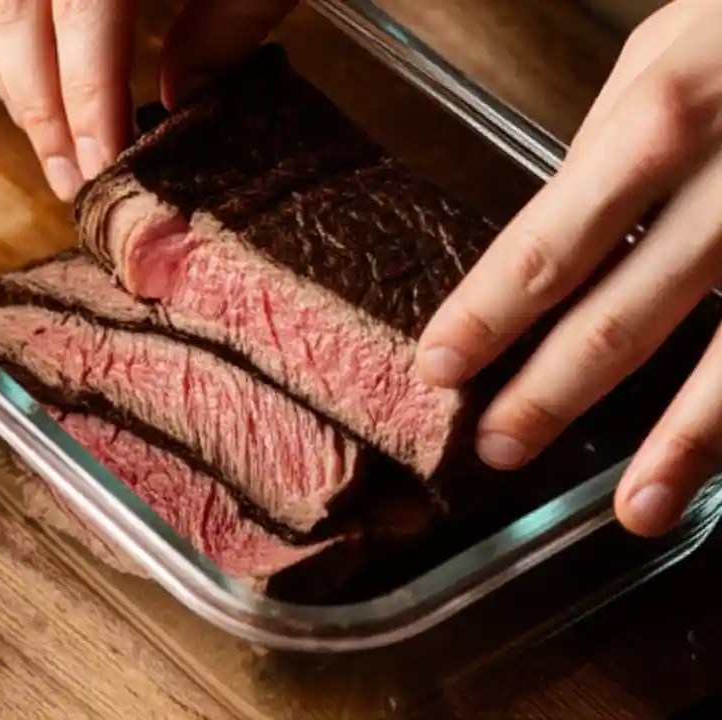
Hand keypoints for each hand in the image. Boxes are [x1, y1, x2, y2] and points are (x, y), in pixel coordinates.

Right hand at [0, 0, 298, 199]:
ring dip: (13, 78)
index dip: (85, 102)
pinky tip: (32, 79)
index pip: (79, 21)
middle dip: (37, 107)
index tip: (101, 170)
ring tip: (50, 145)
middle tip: (66, 181)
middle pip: (13, 16)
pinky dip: (4, 38)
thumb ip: (228, 21)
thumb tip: (185, 100)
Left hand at [416, 0, 721, 536]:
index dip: (487, 317)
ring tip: (632, 509)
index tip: (439, 366)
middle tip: (497, 446)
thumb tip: (559, 225)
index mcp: (659, 125)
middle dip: (550, 394)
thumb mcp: (667, 49)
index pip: (547, 246)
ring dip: (678, 445)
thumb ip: (609, 143)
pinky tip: (719, 463)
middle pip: (623, 318)